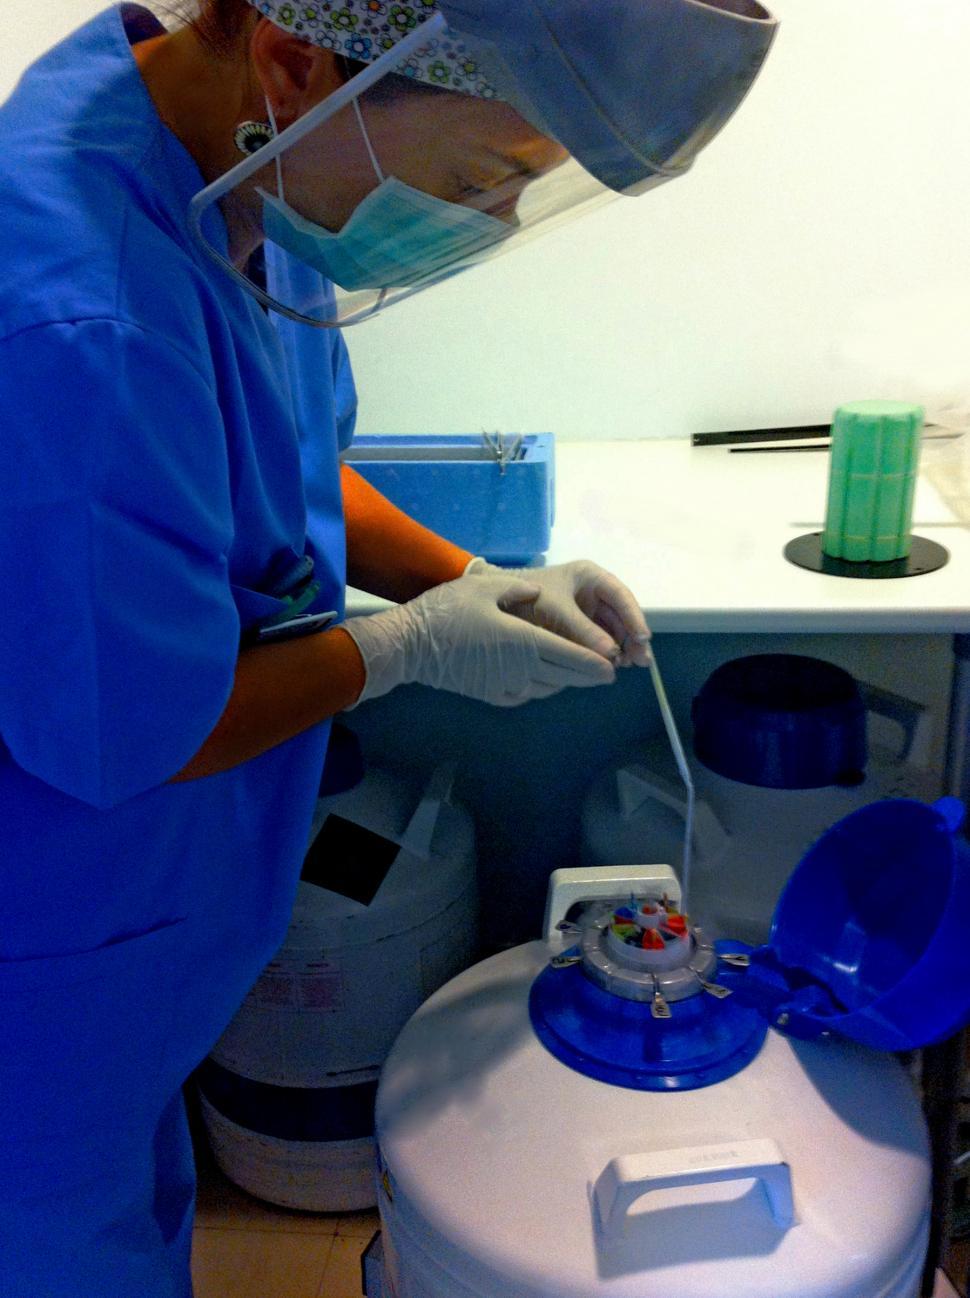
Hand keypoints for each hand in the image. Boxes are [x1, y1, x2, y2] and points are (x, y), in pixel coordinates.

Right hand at [343, 570, 616, 706]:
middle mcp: (521, 668)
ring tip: (579, 674)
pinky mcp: (492, 696)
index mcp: (525, 641)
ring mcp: (506, 686)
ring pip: (549, 688)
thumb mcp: (485, 587)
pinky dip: (542, 688)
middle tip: (607, 673)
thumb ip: (518, 591)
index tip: (612, 667)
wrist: (411, 646)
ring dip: (567, 682)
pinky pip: (527, 695)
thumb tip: (536, 593)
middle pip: (566, 677)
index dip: (595, 664)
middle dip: (589, 676)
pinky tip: (544, 679)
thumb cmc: (447, 611)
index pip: (572, 657)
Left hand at [466, 559, 651, 667]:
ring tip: (626, 666)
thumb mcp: (557, 612)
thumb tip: (612, 655)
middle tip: (641, 662)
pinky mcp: (578, 627)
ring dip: (621, 648)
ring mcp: (587, 610)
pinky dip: (606, 652)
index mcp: (590, 577)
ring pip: (613, 629)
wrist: (497, 605)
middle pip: (621, 615)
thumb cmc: (528, 599)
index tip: (643, 640)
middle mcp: (593, 592)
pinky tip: (610, 665)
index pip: (621, 596)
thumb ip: (584, 632)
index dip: (635, 618)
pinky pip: (599, 639)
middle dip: (632, 638)